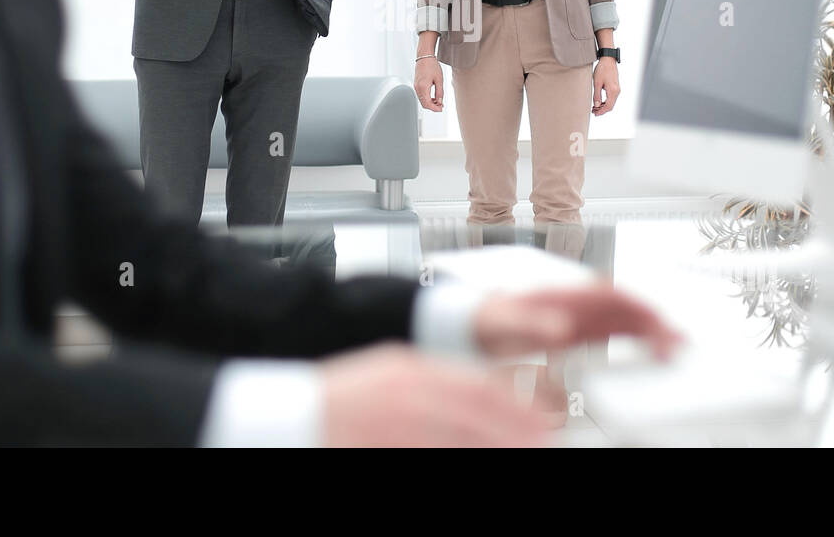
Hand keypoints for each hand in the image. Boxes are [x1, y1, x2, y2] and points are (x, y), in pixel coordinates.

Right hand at [320, 343, 548, 446]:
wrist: (288, 414)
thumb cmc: (340, 399)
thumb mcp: (389, 374)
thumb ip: (431, 381)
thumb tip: (480, 399)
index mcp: (410, 368)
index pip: (476, 386)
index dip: (513, 406)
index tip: (540, 421)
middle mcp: (408, 394)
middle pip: (475, 415)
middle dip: (515, 431)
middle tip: (544, 440)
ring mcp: (396, 424)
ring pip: (459, 439)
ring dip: (495, 447)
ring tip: (523, 452)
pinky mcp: (384, 447)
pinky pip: (431, 455)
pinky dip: (456, 460)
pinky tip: (474, 464)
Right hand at [414, 57, 443, 111]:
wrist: (424, 57)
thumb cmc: (432, 65)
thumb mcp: (439, 80)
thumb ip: (440, 92)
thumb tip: (440, 102)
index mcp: (423, 87)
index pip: (427, 104)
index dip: (435, 109)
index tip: (441, 109)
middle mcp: (417, 88)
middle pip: (424, 104)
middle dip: (433, 107)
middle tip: (441, 106)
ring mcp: (416, 87)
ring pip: (422, 101)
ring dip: (430, 103)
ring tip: (439, 102)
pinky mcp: (416, 85)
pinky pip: (421, 96)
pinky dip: (427, 99)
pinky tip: (434, 97)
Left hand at [472, 282, 683, 358]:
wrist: (473, 324)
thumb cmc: (487, 318)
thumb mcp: (503, 322)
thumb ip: (530, 324)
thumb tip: (561, 329)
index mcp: (563, 294)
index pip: (608, 295)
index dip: (635, 306)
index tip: (655, 321)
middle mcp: (575, 304)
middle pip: (622, 308)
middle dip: (652, 322)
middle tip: (677, 341)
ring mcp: (579, 318)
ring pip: (622, 321)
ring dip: (649, 331)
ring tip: (674, 345)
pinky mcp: (577, 334)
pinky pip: (613, 334)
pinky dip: (635, 341)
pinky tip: (650, 350)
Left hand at [592, 57, 618, 114]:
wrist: (608, 60)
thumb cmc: (602, 70)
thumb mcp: (597, 83)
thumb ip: (597, 95)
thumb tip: (596, 105)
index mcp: (613, 91)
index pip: (608, 106)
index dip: (601, 111)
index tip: (595, 114)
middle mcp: (617, 91)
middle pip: (610, 106)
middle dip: (602, 110)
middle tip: (593, 112)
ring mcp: (617, 89)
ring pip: (611, 102)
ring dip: (603, 106)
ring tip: (595, 107)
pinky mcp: (615, 87)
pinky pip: (612, 98)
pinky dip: (606, 102)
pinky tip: (599, 102)